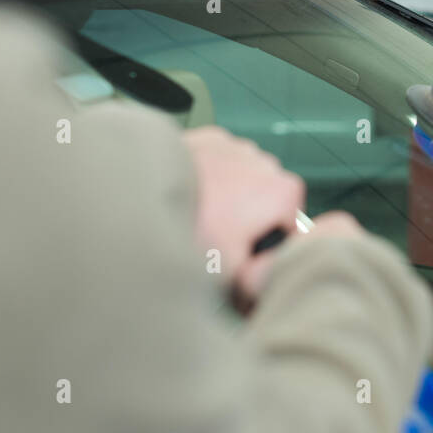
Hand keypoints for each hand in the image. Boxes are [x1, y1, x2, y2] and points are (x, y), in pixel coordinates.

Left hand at [183, 126, 304, 302]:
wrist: (141, 188)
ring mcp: (239, 147)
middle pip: (268, 203)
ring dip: (230, 196)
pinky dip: (210, 176)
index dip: (268, 248)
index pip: (291, 229)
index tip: (244, 258)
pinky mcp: (211, 138)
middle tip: (217, 240)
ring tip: (201, 215)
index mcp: (284, 193)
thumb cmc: (191, 227)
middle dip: (249, 220)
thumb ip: (258, 282)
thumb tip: (265, 293)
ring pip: (244, 180)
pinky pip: (219, 162)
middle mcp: (268, 163)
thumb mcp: (232, 273)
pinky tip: (191, 193)